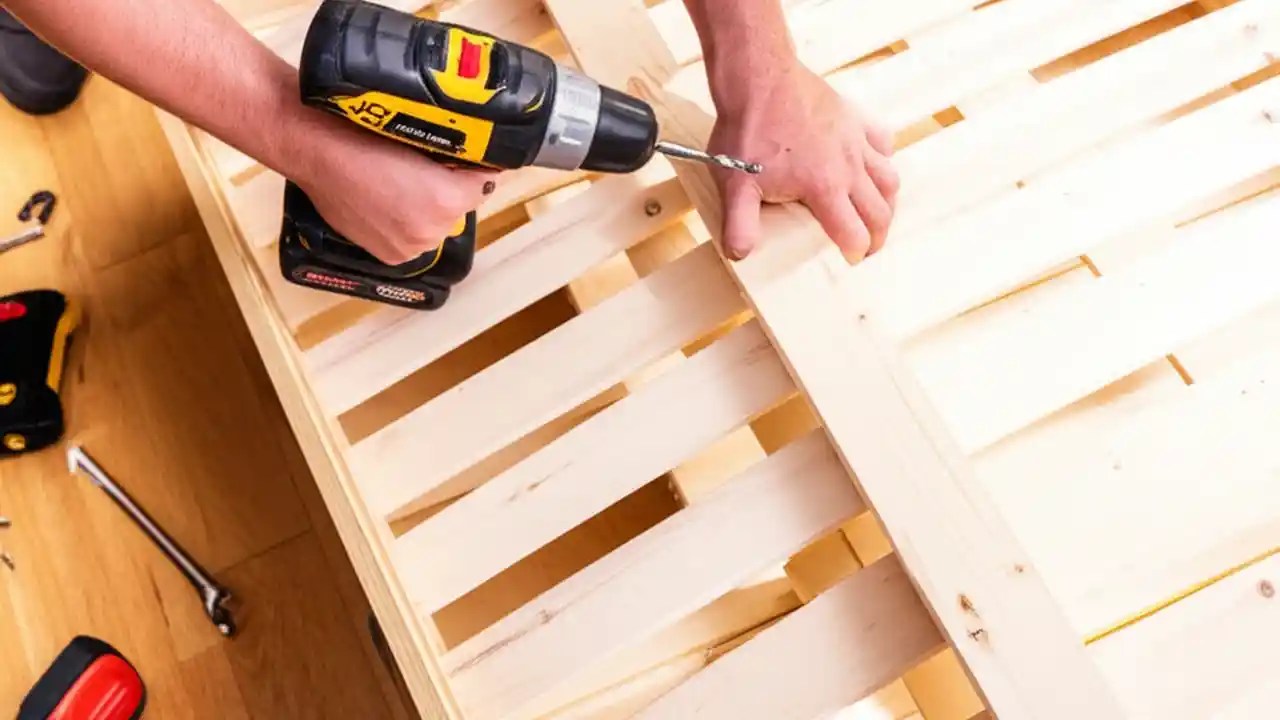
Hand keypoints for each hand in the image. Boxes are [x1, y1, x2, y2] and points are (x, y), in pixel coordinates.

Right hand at [293, 114, 499, 265]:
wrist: (316, 150)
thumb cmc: (361, 133)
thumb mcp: (418, 133)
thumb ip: (452, 156)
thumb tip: (470, 161)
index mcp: (446, 199)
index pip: (485, 183)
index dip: (475, 169)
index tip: (468, 159)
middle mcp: (432, 230)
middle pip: (460, 206)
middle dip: (450, 190)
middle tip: (425, 167)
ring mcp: (410, 246)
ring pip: (436, 224)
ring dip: (427, 208)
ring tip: (399, 183)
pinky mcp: (390, 256)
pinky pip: (413, 237)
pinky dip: (407, 223)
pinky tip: (387, 201)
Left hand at [706, 61, 898, 261]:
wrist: (759, 79)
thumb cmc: (748, 129)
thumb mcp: (735, 183)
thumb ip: (740, 224)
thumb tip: (740, 254)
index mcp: (825, 188)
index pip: (854, 233)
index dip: (855, 252)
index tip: (850, 258)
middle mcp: (849, 166)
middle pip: (880, 211)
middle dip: (877, 235)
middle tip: (868, 247)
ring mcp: (855, 141)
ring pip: (889, 179)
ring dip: (887, 202)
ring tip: (877, 214)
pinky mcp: (854, 119)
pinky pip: (882, 142)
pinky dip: (884, 159)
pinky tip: (873, 165)